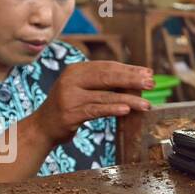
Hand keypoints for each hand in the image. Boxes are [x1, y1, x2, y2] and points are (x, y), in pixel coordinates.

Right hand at [26, 61, 153, 146]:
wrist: (44, 127)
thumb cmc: (69, 107)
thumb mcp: (82, 89)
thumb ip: (102, 84)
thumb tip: (135, 81)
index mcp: (76, 70)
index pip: (107, 66)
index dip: (129, 69)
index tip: (148, 73)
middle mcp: (71, 79)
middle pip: (107, 77)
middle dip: (131, 80)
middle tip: (151, 83)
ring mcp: (69, 96)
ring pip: (105, 96)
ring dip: (128, 99)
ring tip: (146, 104)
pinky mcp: (70, 113)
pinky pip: (96, 110)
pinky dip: (112, 109)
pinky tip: (126, 110)